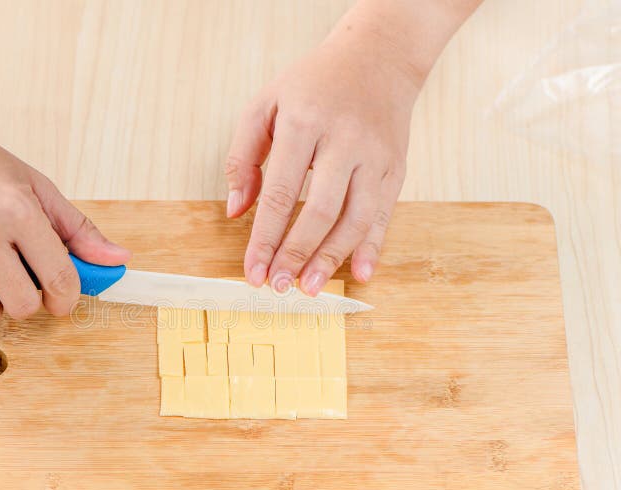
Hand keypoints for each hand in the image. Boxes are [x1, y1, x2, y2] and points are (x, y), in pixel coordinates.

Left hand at [225, 21, 420, 294]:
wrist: (377, 57)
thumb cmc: (312, 85)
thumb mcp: (266, 105)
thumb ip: (243, 157)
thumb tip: (236, 212)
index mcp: (305, 123)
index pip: (281, 194)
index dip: (265, 238)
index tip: (252, 271)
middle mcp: (345, 140)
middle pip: (320, 211)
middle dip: (296, 255)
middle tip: (278, 286)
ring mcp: (376, 156)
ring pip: (356, 218)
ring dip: (332, 258)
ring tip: (310, 288)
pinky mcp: (396, 167)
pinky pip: (385, 214)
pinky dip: (373, 247)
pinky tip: (360, 274)